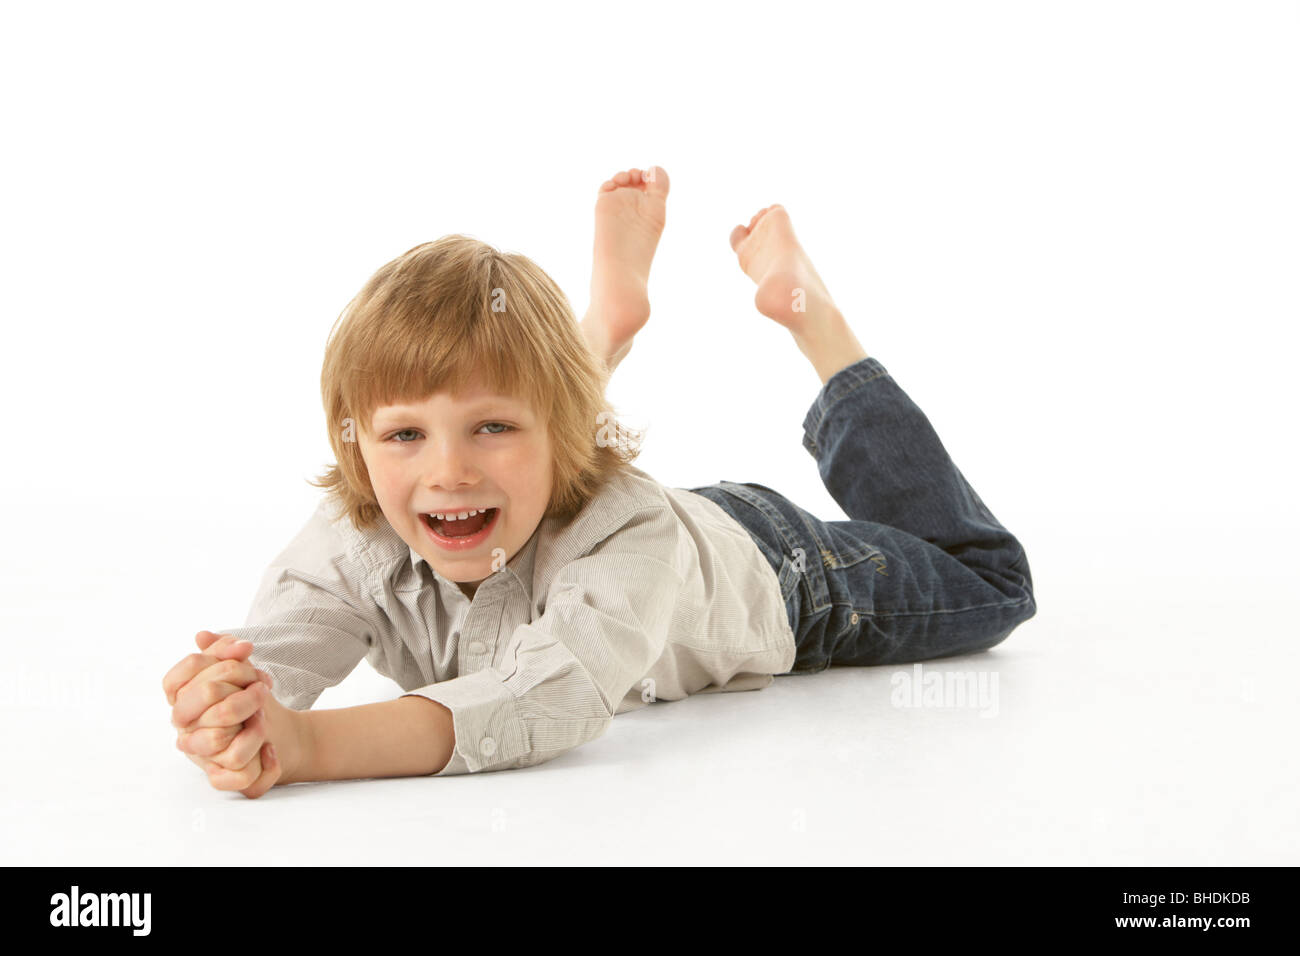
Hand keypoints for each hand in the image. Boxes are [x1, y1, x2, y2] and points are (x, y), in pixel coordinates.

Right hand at [163, 631, 298, 797]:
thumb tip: (202, 635)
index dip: (212, 662)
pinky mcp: (226, 778)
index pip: (174, 680)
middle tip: (263, 688)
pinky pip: (236, 775)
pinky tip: (270, 749)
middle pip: (201, 700)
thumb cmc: (255, 702)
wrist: (285, 738)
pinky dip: (260, 760)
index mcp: (184, 703)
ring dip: (252, 725)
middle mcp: (187, 731)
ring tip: (265, 717)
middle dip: (239, 689)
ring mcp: (204, 756)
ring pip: (218, 738)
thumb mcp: (243, 671)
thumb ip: (225, 651)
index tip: (247, 653)